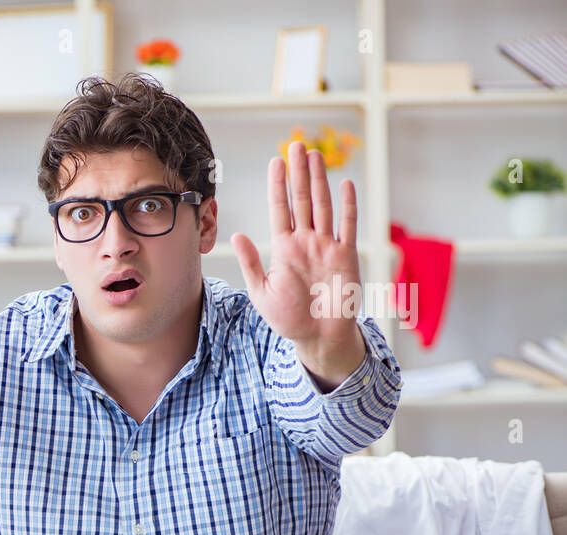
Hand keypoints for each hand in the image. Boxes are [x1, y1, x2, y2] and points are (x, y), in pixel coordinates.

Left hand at [230, 141, 362, 344]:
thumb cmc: (289, 318)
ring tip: (314, 156)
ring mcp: (326, 246)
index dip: (277, 185)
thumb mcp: (262, 292)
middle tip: (296, 145)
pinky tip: (345, 184)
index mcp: (283, 249)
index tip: (275, 162)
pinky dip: (348, 206)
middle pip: (301, 200)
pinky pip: (348, 226)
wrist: (318, 338)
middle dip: (298, 173)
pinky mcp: (345, 256)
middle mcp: (305, 242)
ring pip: (322, 206)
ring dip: (319, 180)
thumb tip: (237, 234)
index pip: (279, 209)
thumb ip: (251, 263)